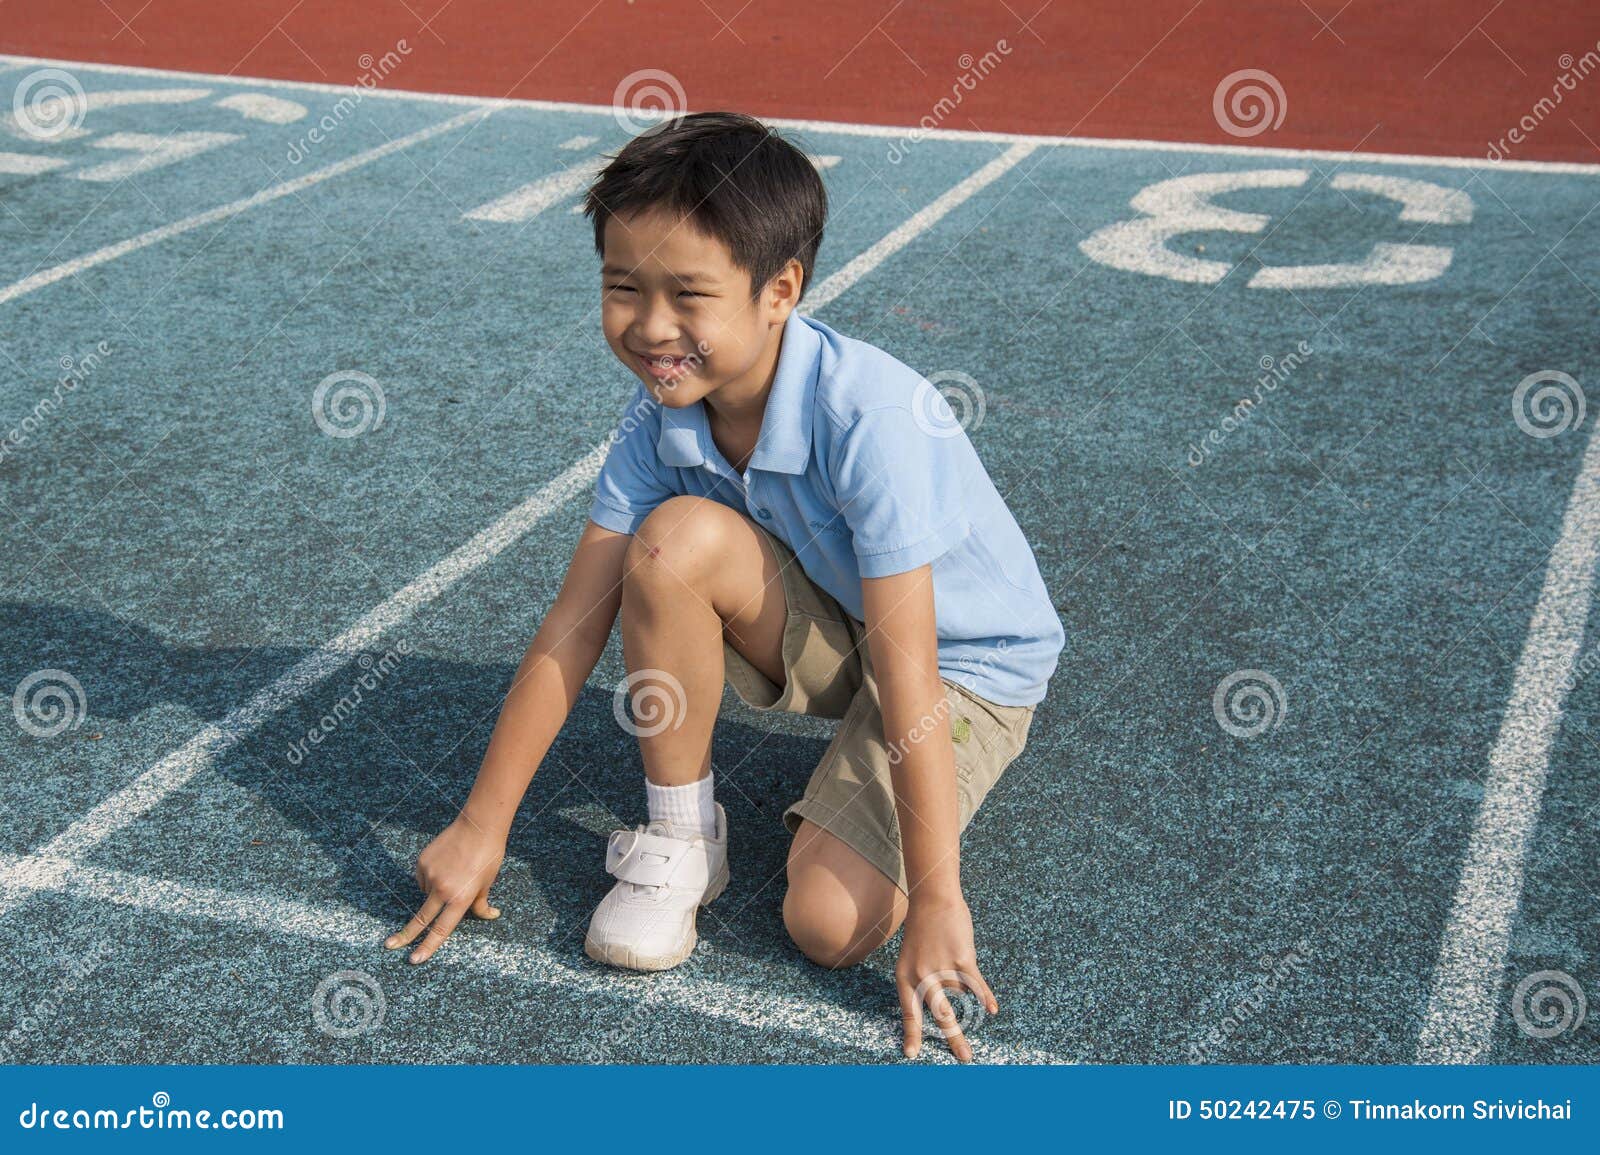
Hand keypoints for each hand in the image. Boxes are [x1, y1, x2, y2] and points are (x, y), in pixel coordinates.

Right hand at [384, 815, 505, 963]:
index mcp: (460, 898)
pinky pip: (423, 877)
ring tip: (454, 872)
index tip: (414, 959)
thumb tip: (491, 915)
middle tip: (390, 945)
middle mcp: (442, 889)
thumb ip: (482, 904)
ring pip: (426, 893)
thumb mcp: (487, 883)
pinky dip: (431, 876)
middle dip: (405, 935)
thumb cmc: (488, 856)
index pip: (441, 930)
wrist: (478, 826)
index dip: (428, 947)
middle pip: (420, 919)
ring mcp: (430, 875)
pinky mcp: (422, 862)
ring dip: (435, 892)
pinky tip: (445, 864)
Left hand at [895, 892, 997, 1061]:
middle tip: (966, 1059)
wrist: (932, 900)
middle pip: (942, 1016)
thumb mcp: (911, 958)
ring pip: (961, 993)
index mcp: (905, 977)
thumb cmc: (923, 930)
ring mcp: (942, 968)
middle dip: (954, 1039)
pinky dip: (986, 997)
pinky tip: (992, 1010)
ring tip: (957, 973)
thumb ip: (923, 983)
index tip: (912, 1055)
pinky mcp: (961, 960)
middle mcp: (922, 977)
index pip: (909, 1012)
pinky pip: (976, 985)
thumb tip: (944, 1010)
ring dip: (964, 988)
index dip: (911, 1034)